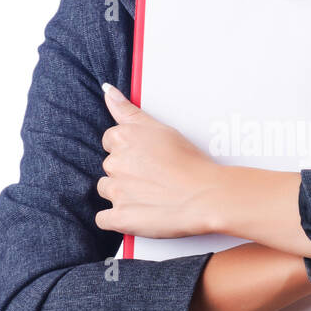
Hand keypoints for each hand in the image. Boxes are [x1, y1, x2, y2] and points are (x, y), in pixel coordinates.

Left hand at [95, 84, 222, 236]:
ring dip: (121, 194)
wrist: (206, 196)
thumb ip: (128, 110)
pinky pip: (103, 219)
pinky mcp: (119, 218)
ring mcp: (116, 192)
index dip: (130, 150)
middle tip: (153, 177)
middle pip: (110, 166)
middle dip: (126, 171)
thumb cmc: (189, 161)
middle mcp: (114, 163)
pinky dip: (116, 219)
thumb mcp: (160, 127)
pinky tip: (136, 214)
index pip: (111, 141)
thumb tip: (107, 91)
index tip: (147, 158)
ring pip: (106, 190)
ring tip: (149, 196)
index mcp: (122, 138)